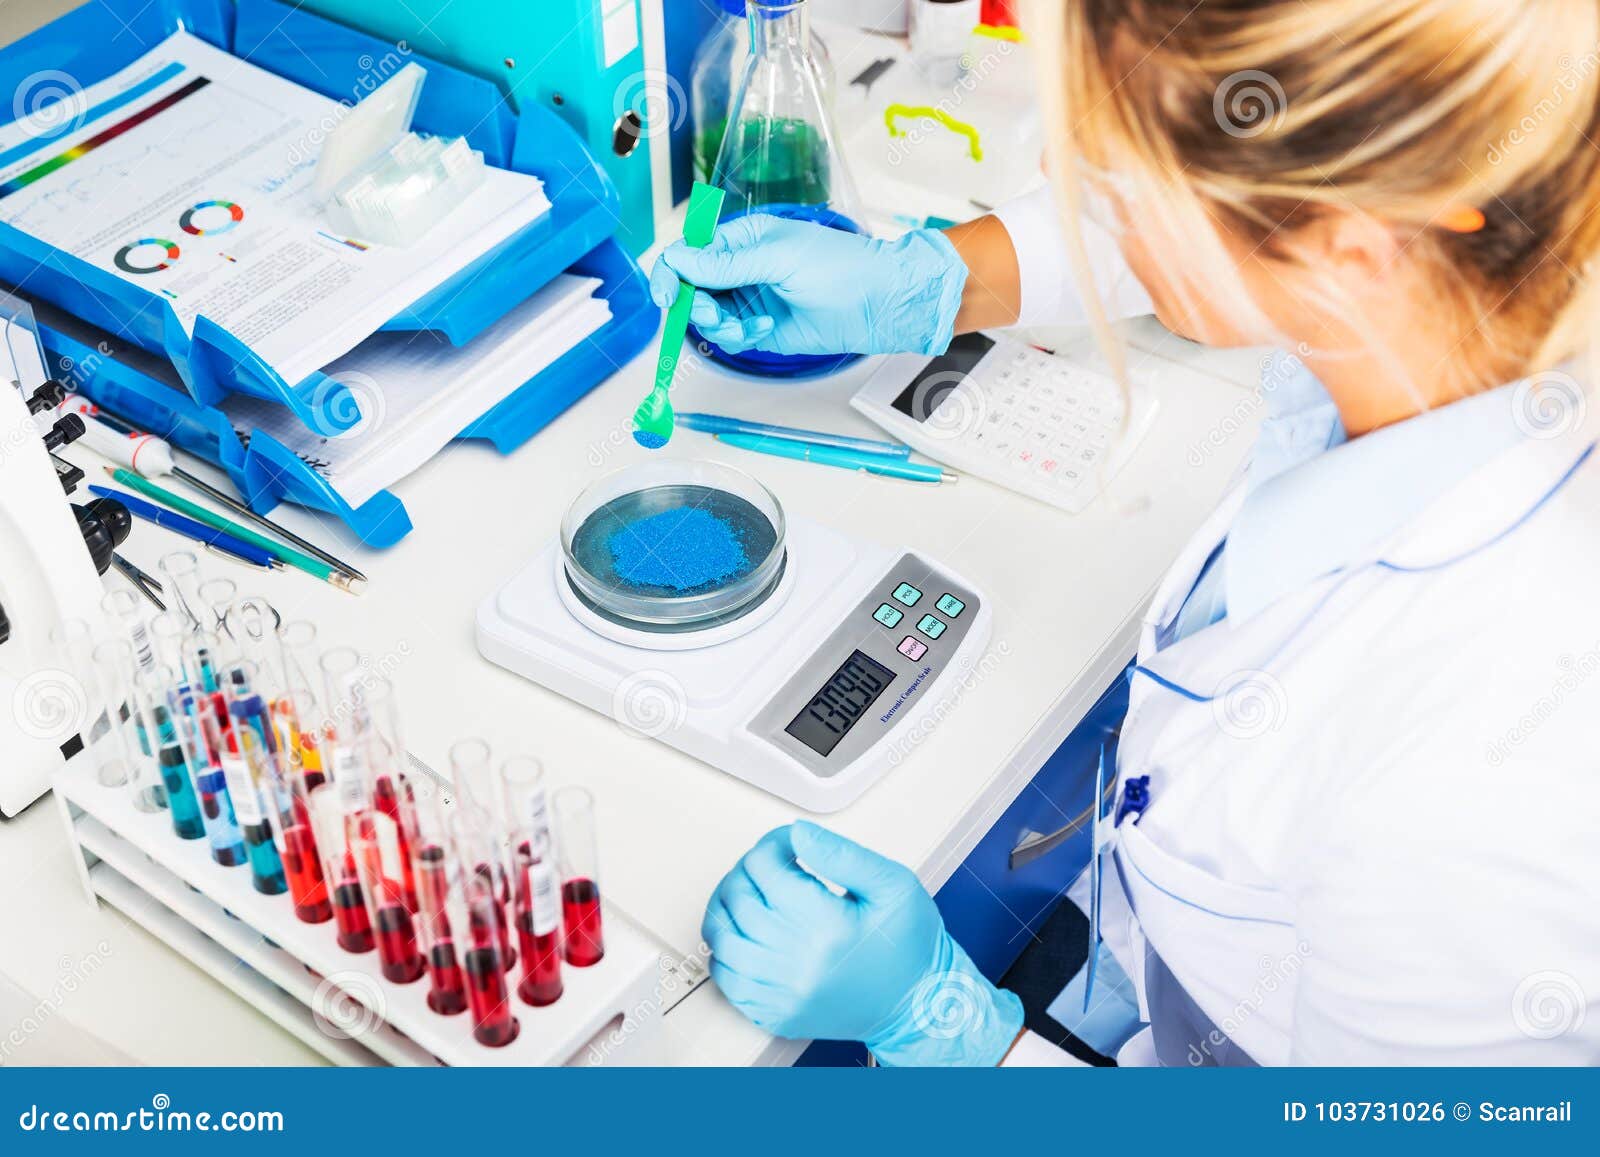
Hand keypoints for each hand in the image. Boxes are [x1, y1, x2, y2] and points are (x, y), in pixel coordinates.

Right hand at [648, 214, 967, 356]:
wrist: (878, 303)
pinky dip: (740, 337)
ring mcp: (749, 300)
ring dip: (718, 324)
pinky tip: (765, 329)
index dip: (671, 273)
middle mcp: (739, 269)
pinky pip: (730, 337)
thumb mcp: (777, 256)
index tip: (667, 296)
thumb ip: (725, 263)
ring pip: (707, 317)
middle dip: (696, 305)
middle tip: (713, 315)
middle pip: (691, 289)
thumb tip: (678, 261)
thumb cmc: (839, 266)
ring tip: (747, 325)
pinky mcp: (761, 330)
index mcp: (740, 239)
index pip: (688, 253)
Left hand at [701, 822, 1022, 1065]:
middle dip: (747, 869)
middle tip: (770, 863)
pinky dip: (724, 950)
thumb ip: (842, 854)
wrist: (919, 1006)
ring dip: (726, 906)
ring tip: (750, 892)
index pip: (766, 869)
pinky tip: (744, 934)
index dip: (772, 845)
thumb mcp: (893, 885)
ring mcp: (781, 994)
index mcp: (825, 926)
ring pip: (722, 938)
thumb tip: (797, 833)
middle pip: (738, 899)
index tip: (789, 844)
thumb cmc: (909, 945)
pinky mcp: (775, 1014)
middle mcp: (796, 963)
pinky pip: (726, 979)